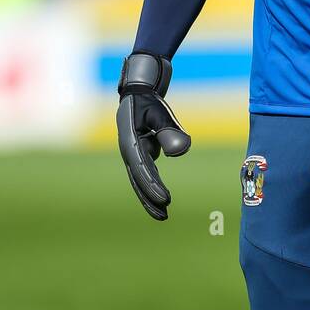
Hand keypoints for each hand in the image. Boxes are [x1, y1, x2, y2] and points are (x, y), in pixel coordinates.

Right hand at [116, 52, 190, 219]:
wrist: (137, 93)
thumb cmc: (149, 102)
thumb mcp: (160, 112)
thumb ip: (168, 130)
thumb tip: (180, 151)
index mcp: (130, 141)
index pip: (143, 169)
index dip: (153, 186)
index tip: (166, 200)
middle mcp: (128, 151)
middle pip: (138, 180)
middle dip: (150, 199)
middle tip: (164, 216)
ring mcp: (132, 154)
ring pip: (140, 181)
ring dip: (150, 198)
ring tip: (163, 215)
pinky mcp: (138, 155)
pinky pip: (145, 175)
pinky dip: (152, 188)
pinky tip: (162, 200)